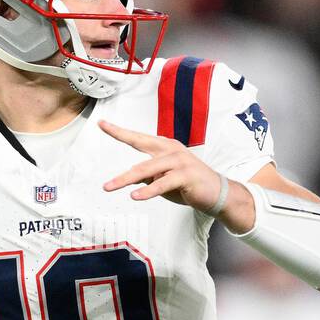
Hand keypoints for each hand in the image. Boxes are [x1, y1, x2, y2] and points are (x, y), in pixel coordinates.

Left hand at [100, 119, 226, 211]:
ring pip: (147, 169)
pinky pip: (163, 183)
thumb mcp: (163, 180)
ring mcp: (179, 161)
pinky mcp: (186, 175)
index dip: (119, 131)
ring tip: (110, 187)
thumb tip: (130, 178)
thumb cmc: (190, 185)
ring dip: (126, 179)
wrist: (217, 193)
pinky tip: (136, 196)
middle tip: (104, 177)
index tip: (102, 124)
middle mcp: (171, 150)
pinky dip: (148, 190)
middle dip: (120, 167)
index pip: (138, 138)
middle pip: (139, 154)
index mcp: (165, 147)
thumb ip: (148, 176)